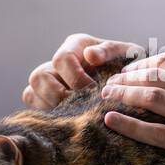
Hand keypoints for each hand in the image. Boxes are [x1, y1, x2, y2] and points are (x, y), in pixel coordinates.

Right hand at [22, 33, 142, 109]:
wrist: (133, 85)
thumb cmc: (130, 67)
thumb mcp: (127, 54)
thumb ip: (110, 51)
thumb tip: (90, 55)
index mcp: (76, 46)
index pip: (62, 59)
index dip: (76, 78)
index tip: (94, 91)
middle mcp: (58, 62)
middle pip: (39, 76)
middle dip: (59, 94)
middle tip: (81, 106)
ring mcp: (49, 80)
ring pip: (31, 92)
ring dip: (51, 105)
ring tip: (75, 113)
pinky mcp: (46, 99)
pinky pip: (35, 106)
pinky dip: (47, 113)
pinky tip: (69, 119)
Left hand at [100, 50, 164, 164]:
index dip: (145, 63)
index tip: (132, 70)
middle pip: (154, 76)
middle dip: (128, 77)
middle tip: (111, 83)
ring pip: (150, 99)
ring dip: (123, 95)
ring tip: (106, 97)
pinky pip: (156, 134)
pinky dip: (130, 125)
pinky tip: (112, 122)